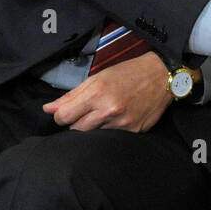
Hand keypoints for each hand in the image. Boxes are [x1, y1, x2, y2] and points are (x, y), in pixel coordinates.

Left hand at [43, 51, 171, 131]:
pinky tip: (118, 118)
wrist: (162, 76)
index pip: (64, 116)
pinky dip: (110, 129)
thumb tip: (48, 109)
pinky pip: (112, 137)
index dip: (61, 115)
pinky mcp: (133, 131)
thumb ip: (71, 95)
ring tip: (104, 114)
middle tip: (87, 112)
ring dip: (94, 126)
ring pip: (93, 135)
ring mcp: (122, 123)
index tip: (67, 112)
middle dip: (77, 122)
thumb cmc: (128, 73)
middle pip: (76, 129)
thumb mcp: (97, 78)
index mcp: (97, 93)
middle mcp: (108, 110)